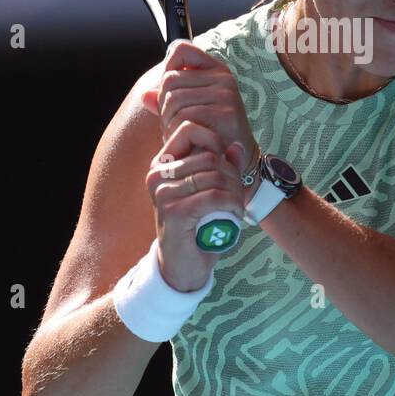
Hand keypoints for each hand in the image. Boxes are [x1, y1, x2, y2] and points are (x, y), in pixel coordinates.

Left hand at [142, 41, 259, 177]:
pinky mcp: (225, 114)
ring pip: (173, 99)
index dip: (167, 67)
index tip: (169, 92)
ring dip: (167, 121)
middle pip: (170, 79)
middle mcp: (223, 78)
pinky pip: (184, 117)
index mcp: (215, 71)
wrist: (235, 162)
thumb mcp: (188, 112)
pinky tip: (184, 142)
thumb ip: (167, 101)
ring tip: (177, 134)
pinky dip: (176, 132)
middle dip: (162, 105)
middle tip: (170, 124)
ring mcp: (226, 95)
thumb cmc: (209, 134)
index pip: (181, 50)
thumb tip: (145, 96)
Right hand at [145, 120, 249, 290]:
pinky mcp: (174, 211)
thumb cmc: (198, 226)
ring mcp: (163, 193)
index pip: (189, 129)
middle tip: (236, 196)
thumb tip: (237, 146)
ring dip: (235, 193)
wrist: (184, 266)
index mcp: (162, 165)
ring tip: (235, 208)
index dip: (214, 142)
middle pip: (210, 156)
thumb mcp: (212, 191)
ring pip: (216, 176)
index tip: (225, 167)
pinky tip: (235, 216)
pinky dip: (233, 205)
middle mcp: (157, 175)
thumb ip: (224, 167)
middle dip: (232, 176)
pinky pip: (215, 196)